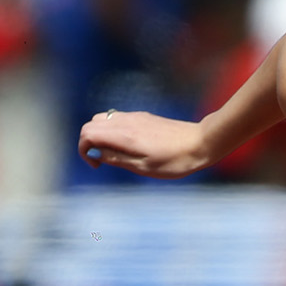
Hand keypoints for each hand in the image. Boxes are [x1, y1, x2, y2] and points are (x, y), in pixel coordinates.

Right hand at [77, 109, 211, 177]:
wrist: (201, 143)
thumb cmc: (175, 160)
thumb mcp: (144, 167)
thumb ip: (117, 159)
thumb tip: (96, 154)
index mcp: (124, 135)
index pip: (87, 132)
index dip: (83, 150)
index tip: (96, 165)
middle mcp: (127, 121)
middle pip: (92, 123)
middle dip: (89, 142)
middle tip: (102, 161)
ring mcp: (136, 117)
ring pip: (104, 119)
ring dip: (101, 136)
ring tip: (115, 154)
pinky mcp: (145, 117)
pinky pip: (119, 119)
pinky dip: (113, 131)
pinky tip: (128, 146)